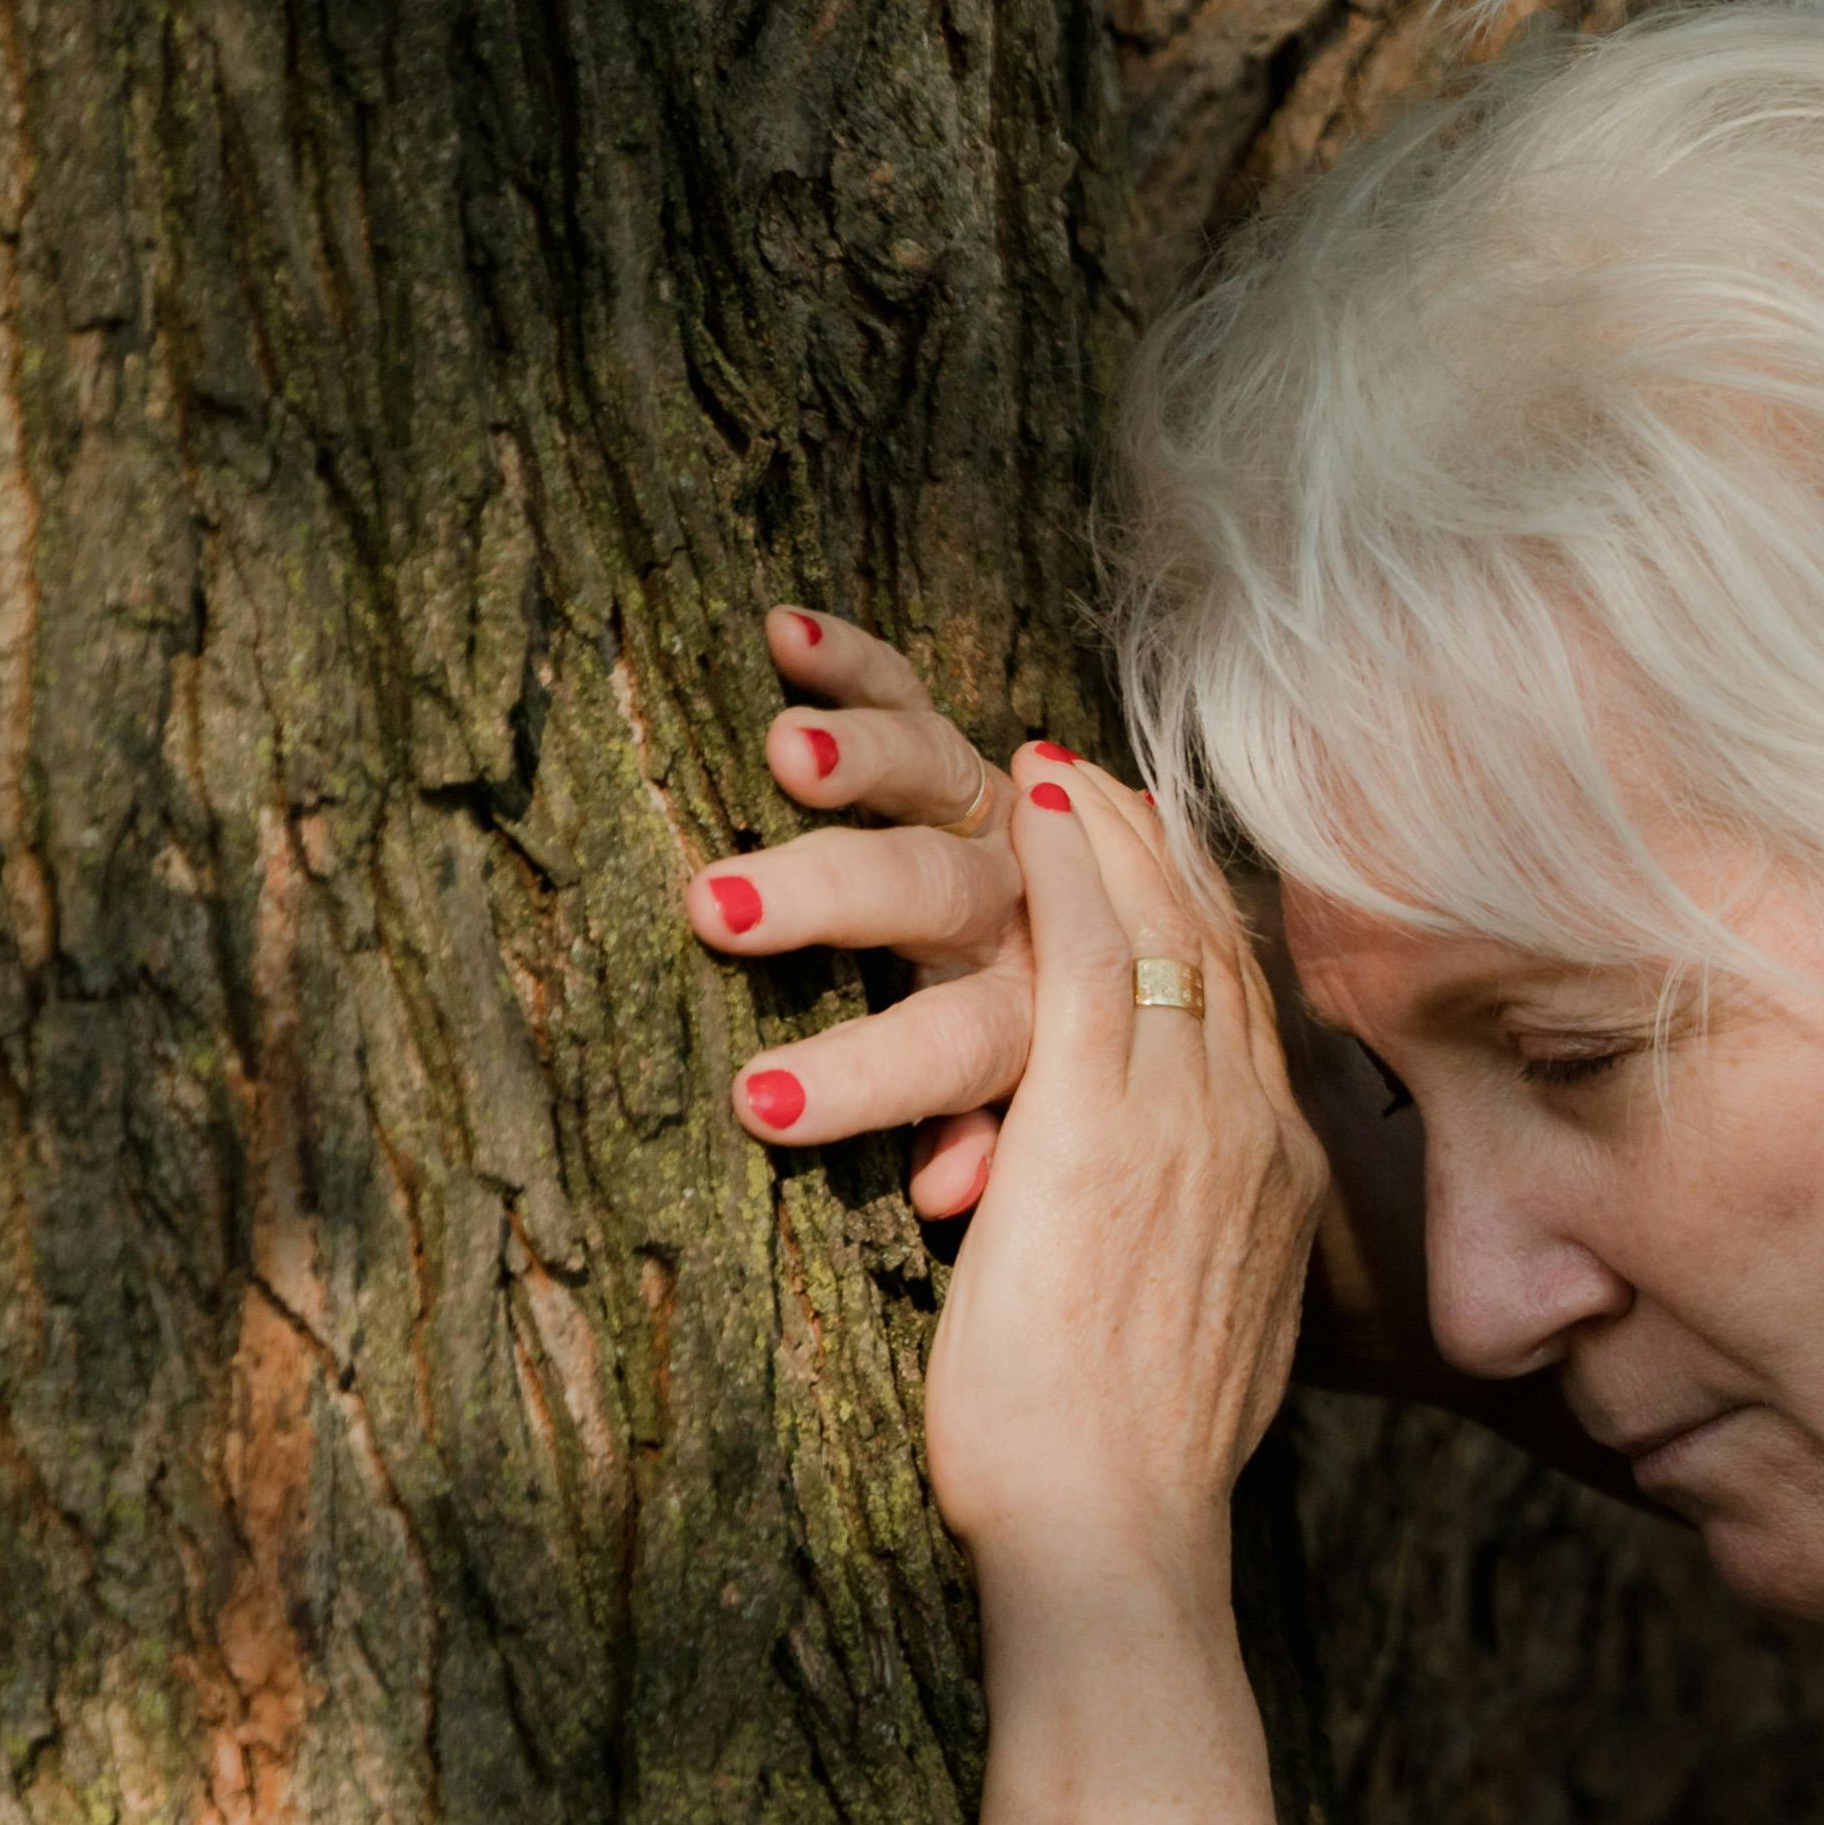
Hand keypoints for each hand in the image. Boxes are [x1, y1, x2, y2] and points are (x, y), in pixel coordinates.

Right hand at [692, 605, 1033, 1216]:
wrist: (1104, 990)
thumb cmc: (1035, 1095)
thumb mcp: (1023, 1140)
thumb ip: (992, 1150)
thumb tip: (942, 1192)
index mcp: (1045, 1015)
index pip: (958, 1045)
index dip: (868, 1076)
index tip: (758, 1098)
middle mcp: (1024, 909)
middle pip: (934, 895)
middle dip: (830, 899)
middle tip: (719, 905)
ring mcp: (997, 820)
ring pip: (932, 778)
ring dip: (860, 760)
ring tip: (787, 750)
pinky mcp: (962, 756)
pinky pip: (915, 701)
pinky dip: (859, 666)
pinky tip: (787, 632)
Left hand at [921, 746, 1322, 1593]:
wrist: (1117, 1530)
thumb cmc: (1124, 1477)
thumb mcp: (1194, 1352)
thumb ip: (1191, 1275)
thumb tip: (1167, 1273)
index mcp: (1281, 1191)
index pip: (1257, 1019)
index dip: (1208, 928)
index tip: (1163, 866)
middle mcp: (1258, 1137)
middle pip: (1229, 953)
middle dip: (1168, 855)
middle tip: (1105, 778)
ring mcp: (1191, 1125)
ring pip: (1169, 931)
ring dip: (1111, 835)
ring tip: (1057, 767)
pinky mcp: (1103, 1126)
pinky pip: (1099, 954)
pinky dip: (1071, 865)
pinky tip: (1027, 799)